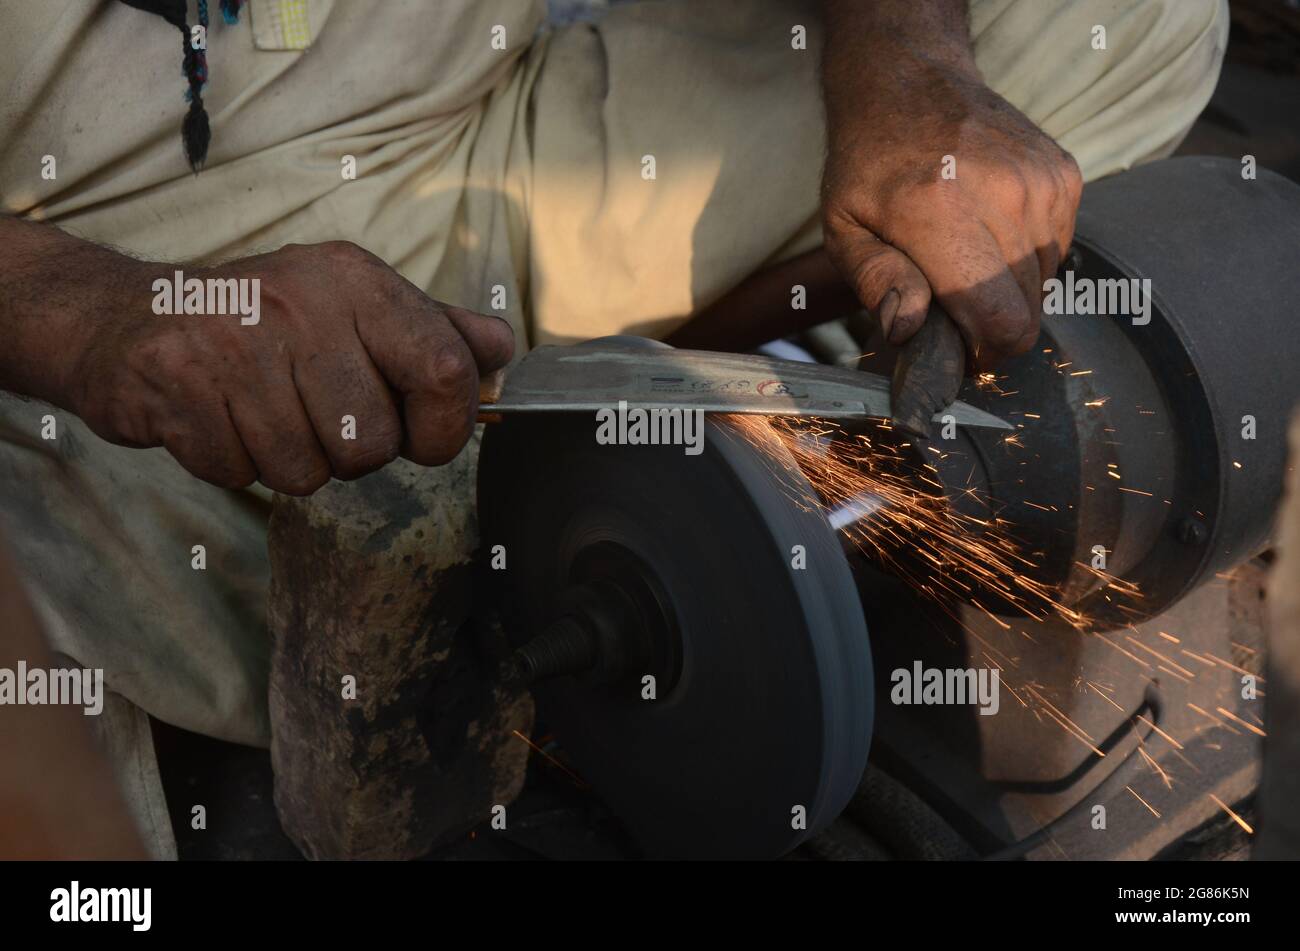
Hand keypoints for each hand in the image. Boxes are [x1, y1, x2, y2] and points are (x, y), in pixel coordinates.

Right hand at [67, 241, 513, 494]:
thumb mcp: (355, 305)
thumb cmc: (261, 322)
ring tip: (262, 411)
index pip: (447, 370)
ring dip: (289, 461)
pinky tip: (217, 417)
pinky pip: (239, 472)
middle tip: (315, 414)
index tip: (422, 437)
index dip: (444, 429)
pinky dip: (232, 462)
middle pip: (372, 442)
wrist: (127, 318)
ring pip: (305, 469)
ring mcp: (233, 339)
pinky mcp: (175, 381)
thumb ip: (435, 330)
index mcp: (356, 280)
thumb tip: (501, 354)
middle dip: (351, 453)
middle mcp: (299, 300)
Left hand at [821, 54, 1081, 369]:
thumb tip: (907, 329)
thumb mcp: (845, 228)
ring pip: (1045, 283)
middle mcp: (1003, 197)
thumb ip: (877, 281)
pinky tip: (989, 228)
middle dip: (993, 324)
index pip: (1001, 318)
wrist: (911, 81)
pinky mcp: (1064, 175)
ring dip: (1009, 288)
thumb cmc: (870, 163)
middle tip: (954, 305)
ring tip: (966, 256)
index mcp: (941, 215)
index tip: (961, 349)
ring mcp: (1041, 183)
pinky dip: (1026, 254)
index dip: (985, 351)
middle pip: (1028, 311)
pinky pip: (1057, 248)